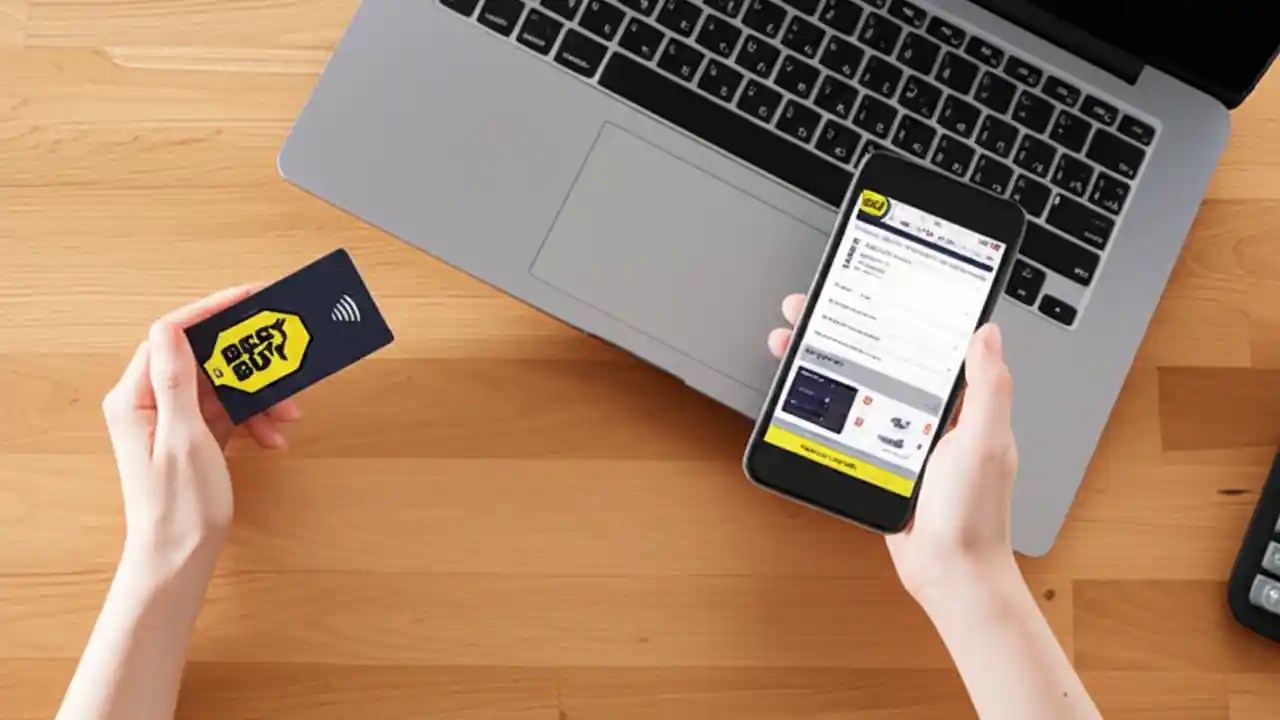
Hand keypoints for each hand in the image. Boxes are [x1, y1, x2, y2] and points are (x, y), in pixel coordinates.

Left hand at [101, 286, 300, 566]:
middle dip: (248, 361)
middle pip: (203, 357)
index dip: (211, 311)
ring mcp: (172, 420)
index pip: (171, 334)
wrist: (179, 558)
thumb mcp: (182, 439)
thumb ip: (177, 381)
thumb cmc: (178, 508)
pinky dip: (254, 418)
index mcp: (135, 398)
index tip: (250, 298)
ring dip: (259, 395)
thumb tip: (171, 329)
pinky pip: (229, 410)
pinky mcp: (193, 435)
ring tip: (288, 414)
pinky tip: (274, 435)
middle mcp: (149, 403)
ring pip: (222, 385)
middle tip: (284, 357)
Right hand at [768, 295, 1018, 605]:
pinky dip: (821, 401)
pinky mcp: (878, 458)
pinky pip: (846, 420)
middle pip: (879, 355)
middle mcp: (930, 413)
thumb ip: (988, 387)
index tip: (866, 287)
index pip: (924, 340)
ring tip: (789, 344)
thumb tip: (986, 332)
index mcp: (960, 401)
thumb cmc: (975, 516)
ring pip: (855, 383)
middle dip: (841, 328)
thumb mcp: (986, 443)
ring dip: (820, 361)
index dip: (894, 309)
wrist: (948, 573)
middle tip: (807, 310)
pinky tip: (799, 393)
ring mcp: (901, 435)